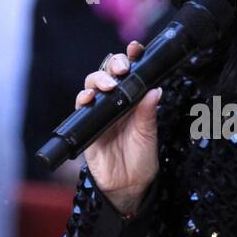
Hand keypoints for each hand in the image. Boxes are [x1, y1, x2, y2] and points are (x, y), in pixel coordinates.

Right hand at [75, 40, 160, 214]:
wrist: (128, 187)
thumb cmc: (142, 160)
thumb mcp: (149, 135)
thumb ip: (148, 113)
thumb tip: (155, 90)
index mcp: (134, 101)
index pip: (131, 73)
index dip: (131, 58)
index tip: (136, 49)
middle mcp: (116, 103)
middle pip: (109, 73)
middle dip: (114, 63)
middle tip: (123, 68)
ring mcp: (100, 112)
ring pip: (93, 84)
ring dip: (99, 79)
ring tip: (109, 85)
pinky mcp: (87, 125)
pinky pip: (81, 106)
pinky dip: (84, 98)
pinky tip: (90, 98)